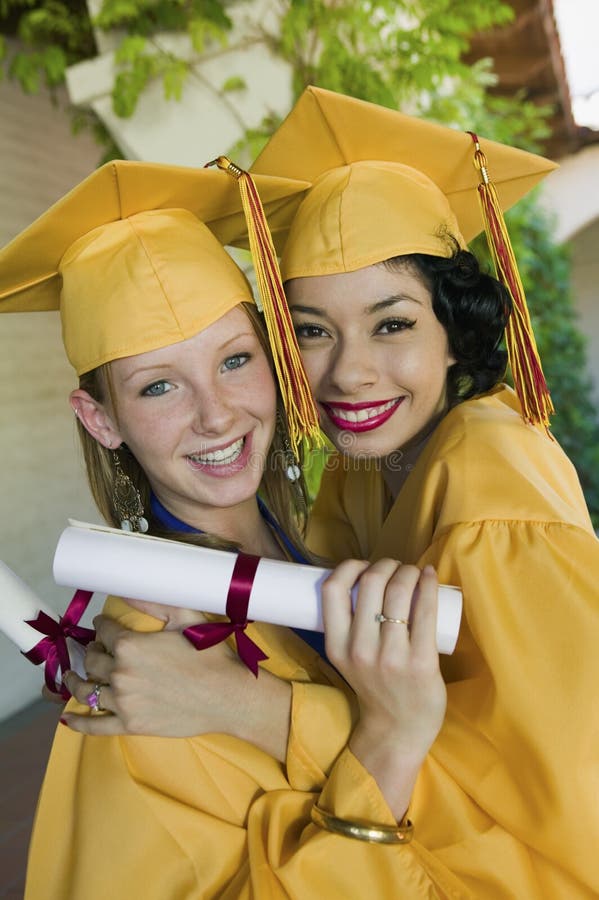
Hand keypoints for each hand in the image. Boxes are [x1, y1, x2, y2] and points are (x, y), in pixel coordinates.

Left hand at [61, 613, 291, 759]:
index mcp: (130, 645)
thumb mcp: (185, 616)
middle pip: (92, 660)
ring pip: (86, 691)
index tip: (104, 626)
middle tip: (96, 649)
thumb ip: (153, 600)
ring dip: (76, 681)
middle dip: (92, 651)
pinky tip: (68, 719)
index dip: (103, 626)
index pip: (104, 631)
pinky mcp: (130, 725)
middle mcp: (120, 673)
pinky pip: (94, 726)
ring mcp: (123, 702)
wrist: (229, 696)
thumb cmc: (211, 654)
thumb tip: (126, 587)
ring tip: (72, 677)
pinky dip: (78, 723)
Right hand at [322, 559, 446, 818]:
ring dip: (408, 571)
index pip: (333, 591)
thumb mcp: (348, 659)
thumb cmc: (376, 686)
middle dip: (386, 564)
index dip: (349, 567)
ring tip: (412, 572)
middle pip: (371, 584)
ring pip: (399, 592)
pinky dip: (429, 585)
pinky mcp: (422, 662)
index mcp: (337, 647)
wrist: (398, 730)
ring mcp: (392, 656)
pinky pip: (426, 611)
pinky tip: (430, 575)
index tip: (364, 566)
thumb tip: (365, 579)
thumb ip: (349, 627)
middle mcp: (361, 650)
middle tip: (395, 567)